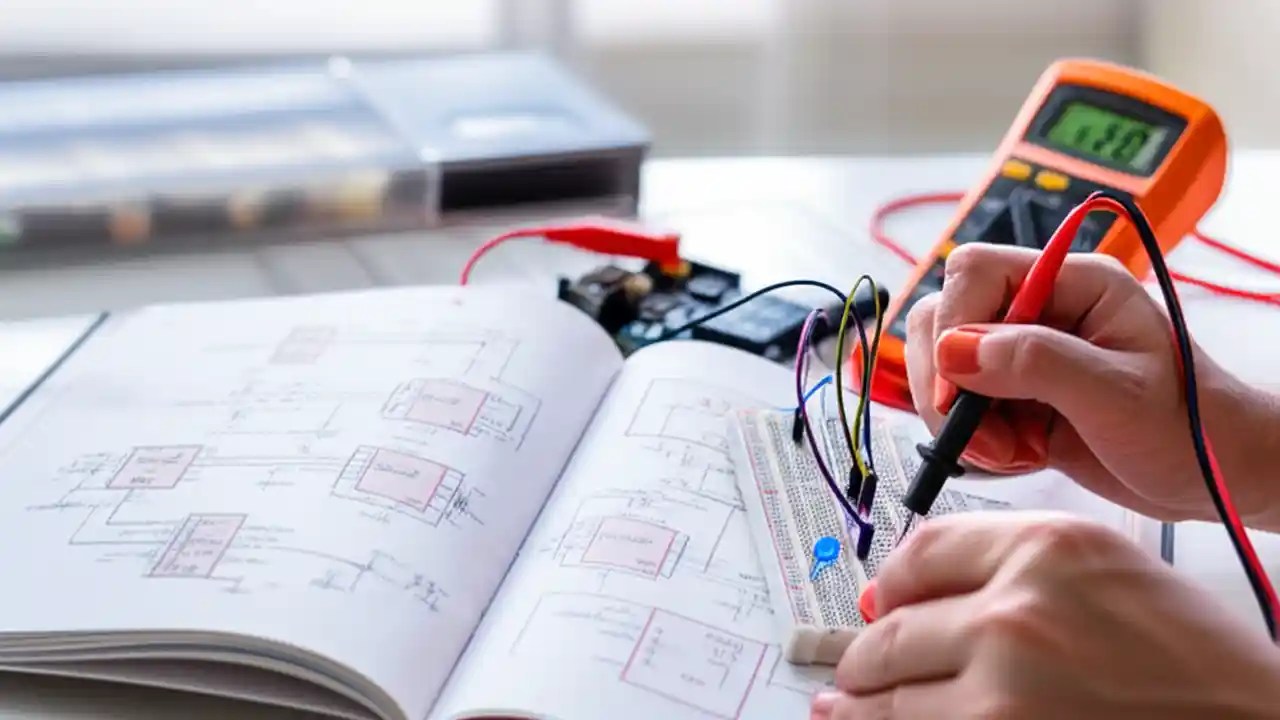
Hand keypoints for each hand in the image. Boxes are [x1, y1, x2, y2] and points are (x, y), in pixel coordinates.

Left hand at [812, 512, 1279, 718]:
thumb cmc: (1199, 663)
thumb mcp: (1110, 573)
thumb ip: (1016, 567)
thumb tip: (912, 593)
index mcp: (1048, 548)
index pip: (923, 552)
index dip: (889, 581)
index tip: (878, 600)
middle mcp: (1018, 610)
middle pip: (896, 626)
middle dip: (864, 651)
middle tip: (851, 665)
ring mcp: (1005, 687)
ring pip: (892, 690)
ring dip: (858, 701)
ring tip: (842, 705)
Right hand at [904, 243, 1279, 527]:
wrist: (1217, 480)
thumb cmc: (1192, 429)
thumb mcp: (1118, 395)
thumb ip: (1035, 363)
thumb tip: (952, 350)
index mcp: (1073, 283)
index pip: (975, 272)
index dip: (953, 326)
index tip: (958, 393)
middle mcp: (1041, 310)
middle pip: (944, 320)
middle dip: (951, 387)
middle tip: (988, 439)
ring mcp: (1023, 355)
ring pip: (944, 368)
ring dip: (962, 420)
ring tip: (1014, 454)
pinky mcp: (1014, 397)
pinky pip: (961, 408)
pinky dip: (975, 441)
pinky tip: (1020, 458)